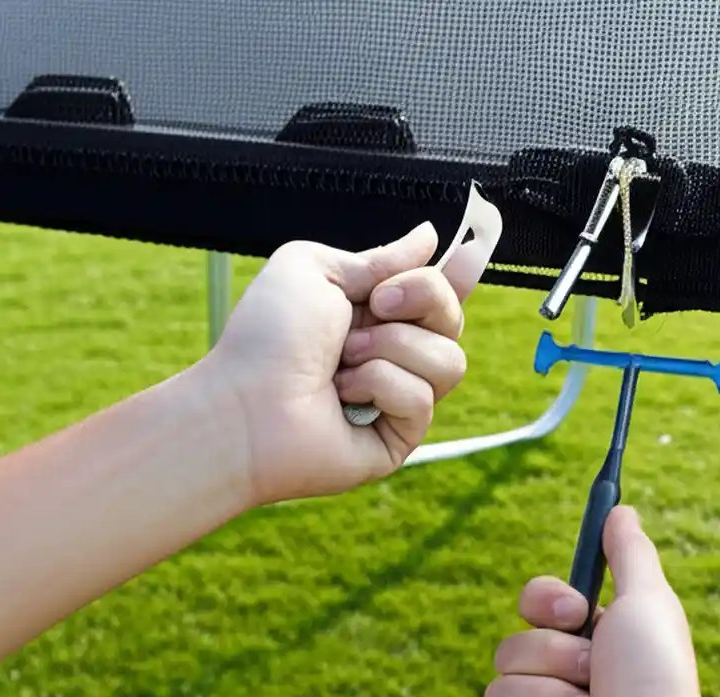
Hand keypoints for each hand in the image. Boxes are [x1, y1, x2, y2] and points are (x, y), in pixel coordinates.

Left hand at [198, 222, 468, 504]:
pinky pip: (423, 400)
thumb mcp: (317, 270)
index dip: (460, 271)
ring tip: (341, 363)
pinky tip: (343, 397)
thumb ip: (379, 257)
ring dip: (391, 350)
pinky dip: (381, 387)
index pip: (437, 291)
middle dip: (421, 299)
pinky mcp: (399, 436)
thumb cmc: (266, 337)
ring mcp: (399, 397)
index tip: (476, 244)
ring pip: (449, 361)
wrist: (244, 402)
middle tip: (375, 306)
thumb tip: (429, 237)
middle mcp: (394, 353)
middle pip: (455, 318)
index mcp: (375, 313)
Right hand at [484, 507, 707, 696]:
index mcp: (595, 639)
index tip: (577, 609)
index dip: (545, 599)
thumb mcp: (649, 605)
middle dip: (553, 652)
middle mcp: (567, 676)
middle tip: (593, 671)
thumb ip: (630, 554)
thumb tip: (620, 509)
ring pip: (500, 679)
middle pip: (512, 638)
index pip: (536, 602)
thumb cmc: (658, 683)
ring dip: (551, 693)